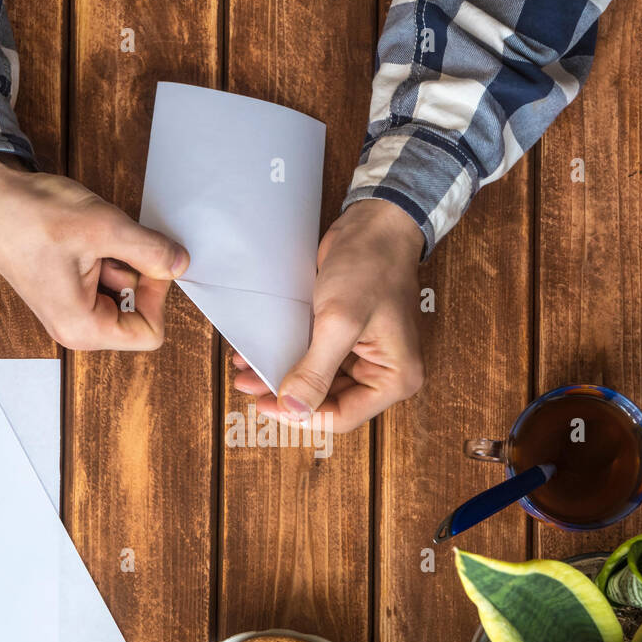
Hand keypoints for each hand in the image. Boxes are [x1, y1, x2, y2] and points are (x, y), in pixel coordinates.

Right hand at [0, 153, 189, 349]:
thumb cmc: (32, 215)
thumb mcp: (104, 228)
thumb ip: (150, 251)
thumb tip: (181, 264)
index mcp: (82, 328)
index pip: (150, 334)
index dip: (158, 295)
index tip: (149, 261)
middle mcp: (75, 329)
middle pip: (136, 315)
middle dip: (137, 275)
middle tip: (118, 242)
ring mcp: (69, 311)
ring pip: (121, 294)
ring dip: (121, 262)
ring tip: (94, 236)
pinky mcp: (66, 292)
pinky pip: (103, 282)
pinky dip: (106, 257)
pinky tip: (86, 236)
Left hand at [233, 198, 424, 433]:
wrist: (374, 225)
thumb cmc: (369, 267)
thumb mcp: (339, 322)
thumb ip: (315, 371)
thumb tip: (292, 409)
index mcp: (395, 378)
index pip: (343, 417)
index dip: (301, 416)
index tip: (265, 404)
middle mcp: (382, 373)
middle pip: (328, 403)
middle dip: (287, 396)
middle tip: (248, 389)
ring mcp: (363, 357)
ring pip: (316, 384)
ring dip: (282, 379)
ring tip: (246, 374)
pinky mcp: (345, 339)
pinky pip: (314, 360)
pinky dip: (287, 359)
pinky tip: (259, 355)